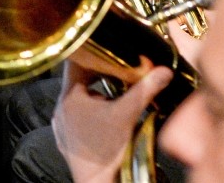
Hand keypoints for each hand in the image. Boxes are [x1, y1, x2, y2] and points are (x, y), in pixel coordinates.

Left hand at [52, 60, 174, 182]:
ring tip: (116, 100)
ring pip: (79, 100)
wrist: (98, 182)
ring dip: (97, 97)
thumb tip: (163, 71)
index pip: (75, 62)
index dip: (93, 55)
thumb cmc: (108, 149)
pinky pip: (77, 118)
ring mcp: (61, 125)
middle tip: (119, 76)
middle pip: (79, 81)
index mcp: (69, 95)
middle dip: (100, 78)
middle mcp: (60, 107)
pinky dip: (91, 115)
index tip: (110, 53)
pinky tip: (106, 121)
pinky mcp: (65, 139)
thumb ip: (144, 89)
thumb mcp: (128, 114)